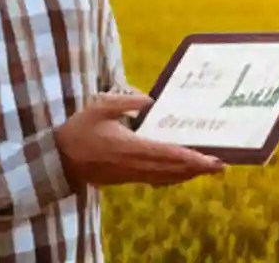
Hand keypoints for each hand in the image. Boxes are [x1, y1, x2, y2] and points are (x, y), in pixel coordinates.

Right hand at [53, 93, 225, 187]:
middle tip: (221, 166)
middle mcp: (136, 164)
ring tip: (210, 169)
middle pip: (173, 169)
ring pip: (166, 177)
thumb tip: (149, 99)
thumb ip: (124, 102)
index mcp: (131, 146)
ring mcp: (132, 174)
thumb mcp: (99, 107)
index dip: (191, 159)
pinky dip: (173, 178)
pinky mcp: (127, 178)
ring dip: (189, 174)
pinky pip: (156, 180)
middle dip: (198, 168)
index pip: (169, 154)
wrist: (57, 158)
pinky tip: (184, 174)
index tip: (211, 160)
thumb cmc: (79, 130)